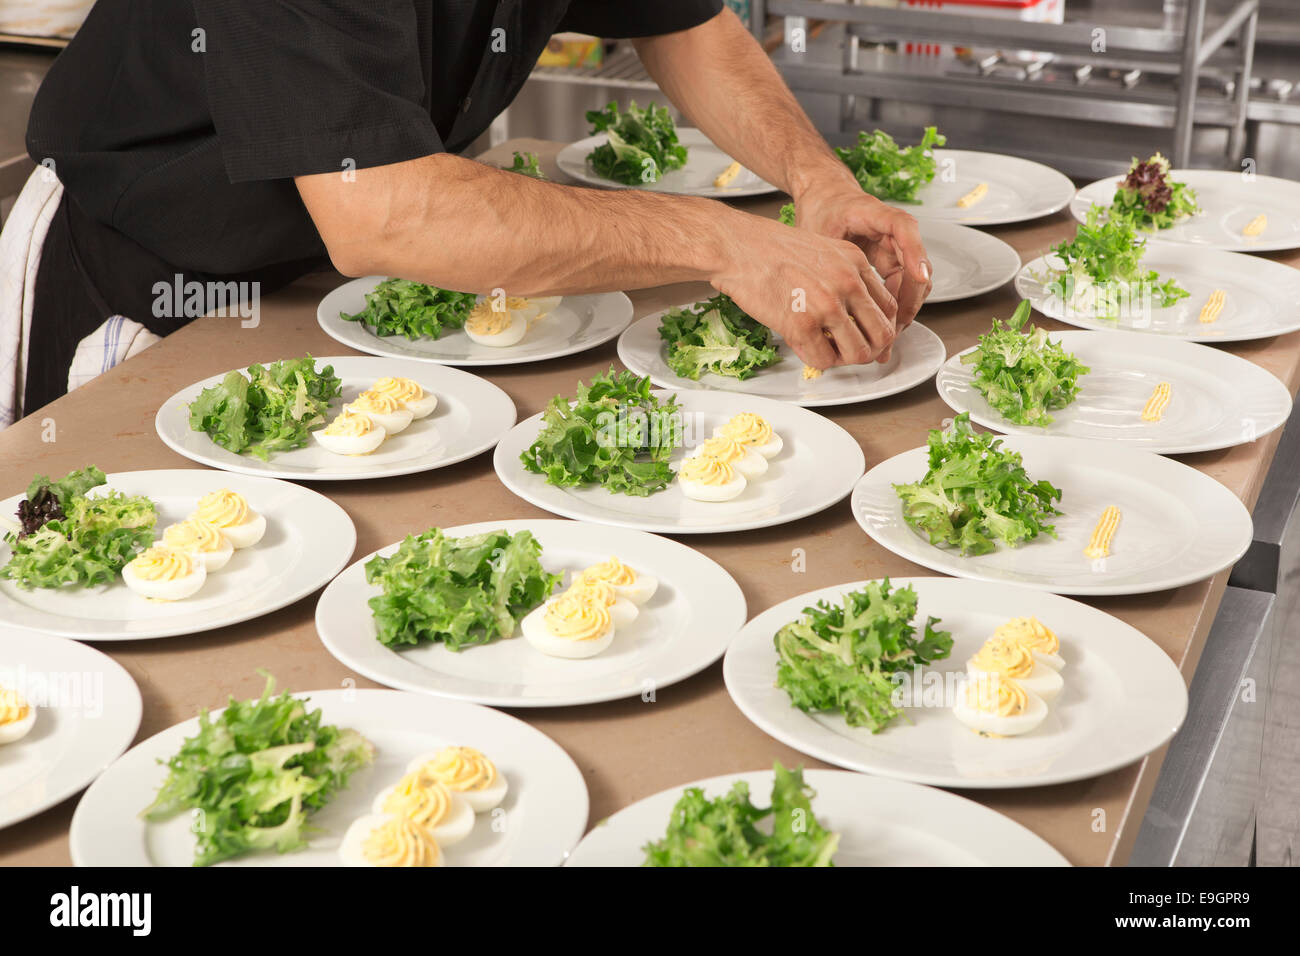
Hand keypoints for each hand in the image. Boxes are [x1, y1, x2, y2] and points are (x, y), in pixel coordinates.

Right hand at [711, 213, 898, 369]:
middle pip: (882, 334)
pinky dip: (817, 361)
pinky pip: (824, 360)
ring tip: (828, 352)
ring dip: (844, 360)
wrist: (736, 246)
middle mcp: (847, 283)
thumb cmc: (769, 248)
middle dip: (868, 349)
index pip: (888, 307)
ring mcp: (826, 305)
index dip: (879, 327)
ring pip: (858, 352)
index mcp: (855, 262)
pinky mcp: (802, 324)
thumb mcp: (822, 250)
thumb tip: (853, 313)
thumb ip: (844, 277)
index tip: (866, 334)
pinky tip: (806, 348)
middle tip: (850, 351)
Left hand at [789, 174, 932, 360]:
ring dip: (904, 310)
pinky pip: (902, 287)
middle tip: (893, 328)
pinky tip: (882, 328)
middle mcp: (893, 231)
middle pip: (916, 266)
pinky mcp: (891, 261)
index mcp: (876, 214)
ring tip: (887, 336)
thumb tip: (826, 302)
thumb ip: (825, 260)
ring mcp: (895, 248)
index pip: (904, 228)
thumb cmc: (820, 209)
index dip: (915, 253)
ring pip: (913, 283)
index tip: (919, 276)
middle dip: (909, 300)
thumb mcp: (818, 231)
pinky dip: (895, 308)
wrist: (824, 199)